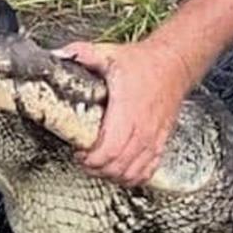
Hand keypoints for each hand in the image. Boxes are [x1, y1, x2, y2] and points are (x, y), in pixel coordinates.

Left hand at [55, 38, 195, 186]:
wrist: (174, 64)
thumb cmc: (142, 62)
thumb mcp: (110, 54)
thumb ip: (82, 54)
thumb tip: (57, 56)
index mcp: (127, 111)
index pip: (107, 151)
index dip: (89, 159)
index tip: (78, 151)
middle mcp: (142, 129)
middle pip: (116, 167)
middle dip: (95, 169)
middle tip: (84, 159)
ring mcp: (153, 138)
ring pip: (131, 174)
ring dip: (112, 175)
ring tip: (99, 165)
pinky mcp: (161, 142)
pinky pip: (148, 172)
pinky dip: (132, 177)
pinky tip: (121, 170)